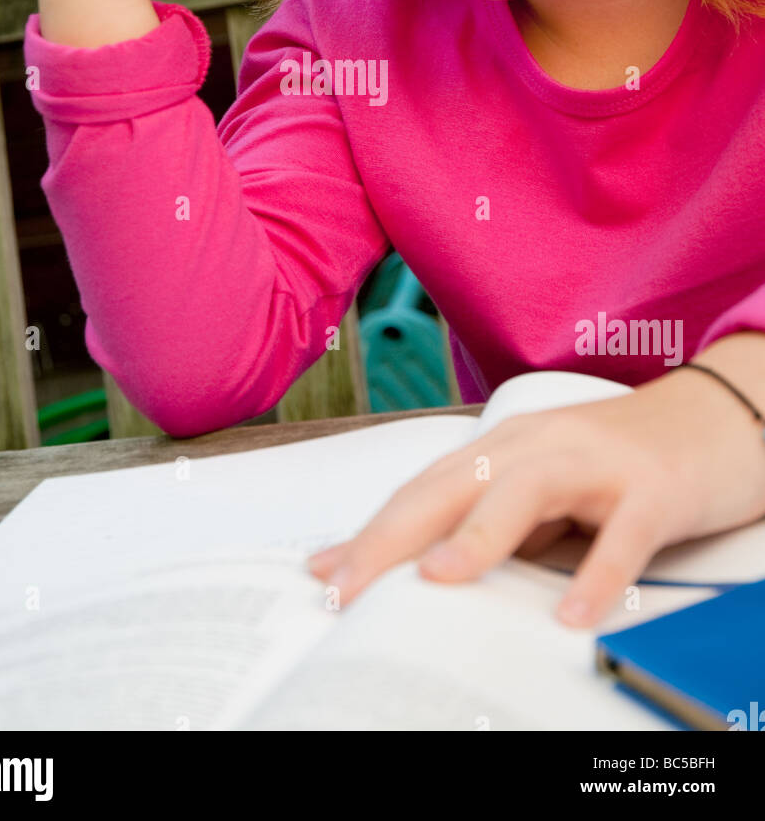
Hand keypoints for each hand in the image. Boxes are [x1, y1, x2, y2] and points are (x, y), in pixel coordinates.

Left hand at [307, 342, 764, 626]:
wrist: (713, 417)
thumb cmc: (618, 461)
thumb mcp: (545, 488)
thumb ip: (494, 519)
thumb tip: (426, 569)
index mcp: (504, 445)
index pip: (423, 489)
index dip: (371, 529)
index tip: (321, 570)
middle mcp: (538, 444)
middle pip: (453, 485)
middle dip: (393, 536)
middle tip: (345, 586)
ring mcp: (596, 463)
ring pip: (525, 492)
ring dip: (478, 536)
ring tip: (435, 580)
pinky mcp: (653, 489)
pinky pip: (623, 535)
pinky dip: (598, 576)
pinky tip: (573, 617)